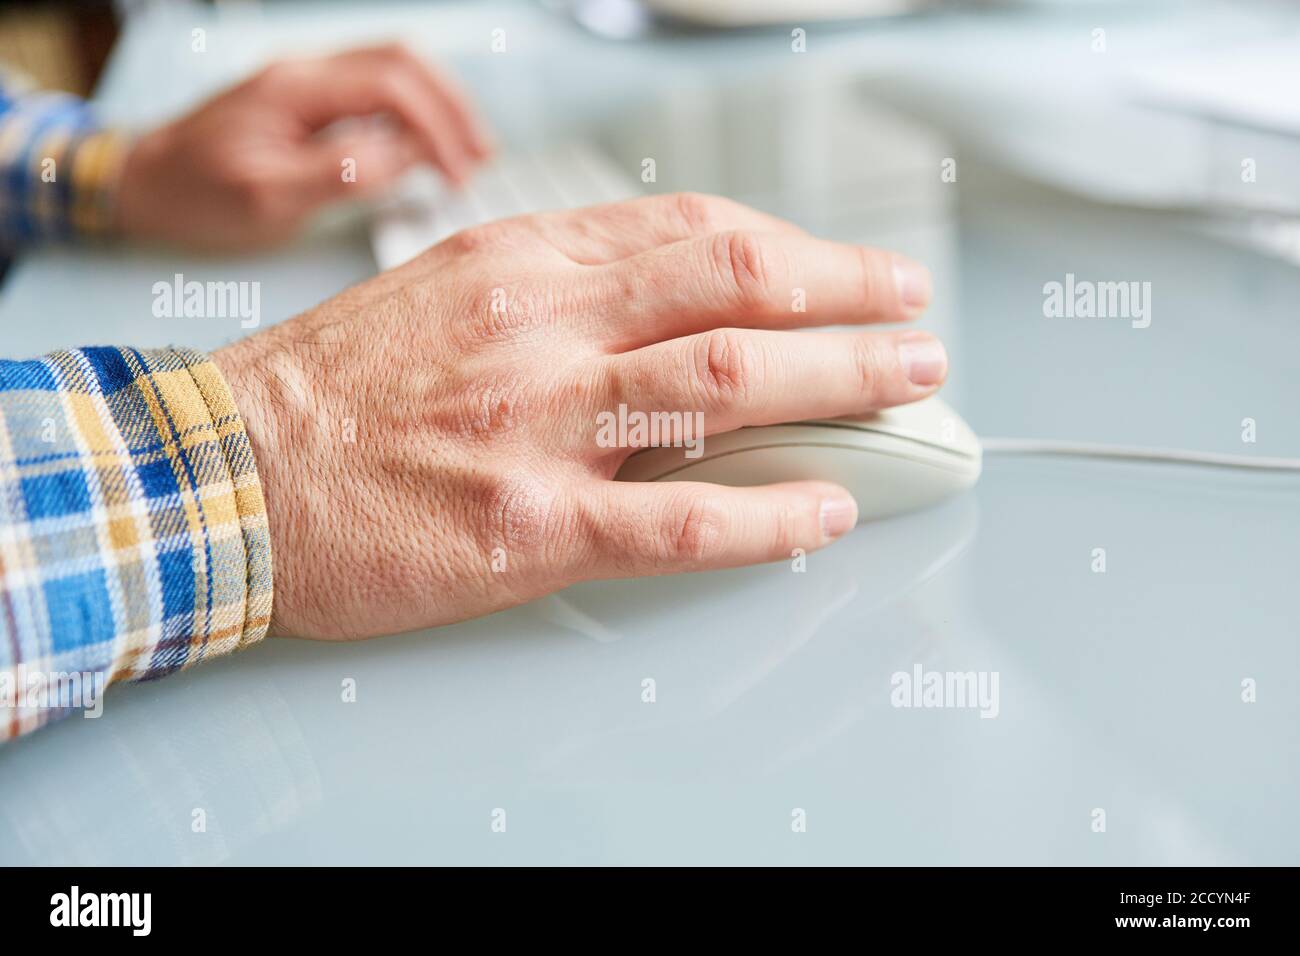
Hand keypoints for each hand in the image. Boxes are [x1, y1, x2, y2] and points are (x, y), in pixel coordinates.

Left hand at [116, 45, 490, 250]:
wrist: (142, 181)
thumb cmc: (196, 195)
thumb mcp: (267, 197)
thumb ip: (338, 172)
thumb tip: (401, 158)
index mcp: (296, 88)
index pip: (391, 85)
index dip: (437, 126)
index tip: (460, 173)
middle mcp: (305, 73)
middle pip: (402, 61)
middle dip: (451, 106)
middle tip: (481, 156)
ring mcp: (306, 82)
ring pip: (392, 70)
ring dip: (436, 106)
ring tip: (467, 150)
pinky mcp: (306, 101)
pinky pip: (373, 91)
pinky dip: (411, 113)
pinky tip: (425, 146)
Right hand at [213, 194, 944, 639]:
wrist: (228, 472)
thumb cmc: (334, 386)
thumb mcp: (448, 288)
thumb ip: (557, 285)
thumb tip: (663, 294)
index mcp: (524, 262)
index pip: (694, 231)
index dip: (792, 246)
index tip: (843, 267)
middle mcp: (544, 325)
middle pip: (735, 284)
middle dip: (847, 295)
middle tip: (913, 317)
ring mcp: (541, 424)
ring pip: (729, 381)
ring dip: (840, 380)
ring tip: (907, 389)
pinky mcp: (528, 525)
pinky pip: (678, 521)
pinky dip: (768, 517)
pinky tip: (824, 515)